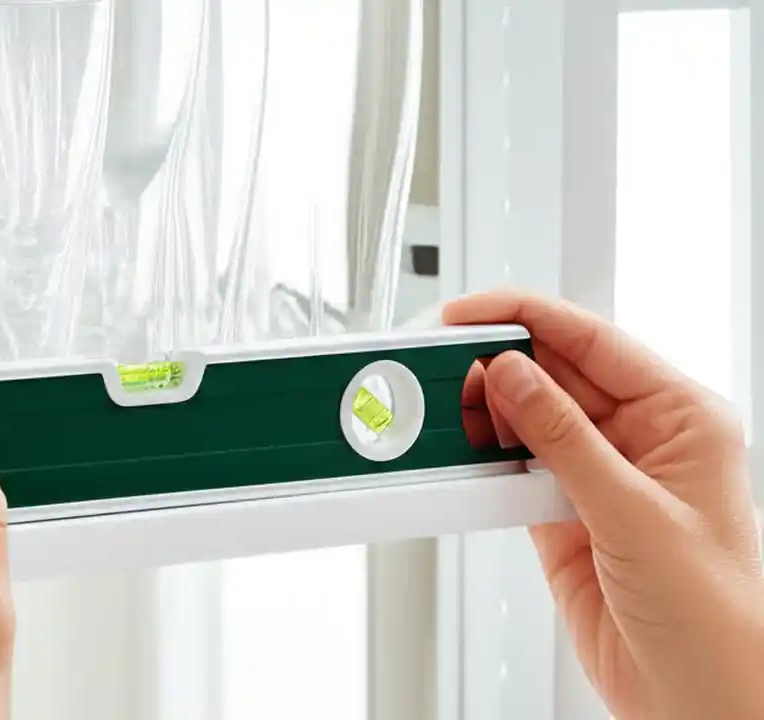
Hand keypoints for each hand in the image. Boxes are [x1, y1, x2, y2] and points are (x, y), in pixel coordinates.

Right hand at [446, 291, 763, 719]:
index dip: (526, 317)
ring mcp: (597, 481)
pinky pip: (508, 476)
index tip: (469, 314)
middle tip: (437, 365)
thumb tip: (511, 374)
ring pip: (524, 425)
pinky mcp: (562, 521)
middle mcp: (639, 441)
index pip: (593, 340)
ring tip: (438, 411)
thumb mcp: (636, 513)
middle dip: (494, 366)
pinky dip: (478, 468)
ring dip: (481, 418)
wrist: (703, 701)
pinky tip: (457, 461)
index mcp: (680, 417)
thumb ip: (563, 439)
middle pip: (552, 376)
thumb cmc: (720, 616)